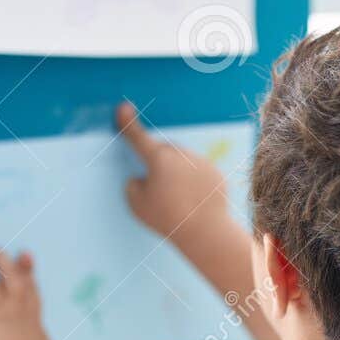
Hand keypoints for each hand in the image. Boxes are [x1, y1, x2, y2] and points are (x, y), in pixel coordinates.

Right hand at [116, 102, 230, 243]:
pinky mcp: (215, 172)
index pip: (138, 137)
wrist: (207, 232)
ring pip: (183, 162)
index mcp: (158, 158)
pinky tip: (195, 202)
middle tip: (159, 191)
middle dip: (158, 164)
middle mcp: (180, 154)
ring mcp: (201, 161)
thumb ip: (133, 185)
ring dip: (178, 175)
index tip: (123, 108)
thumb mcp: (137, 205)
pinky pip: (200, 173)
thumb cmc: (168, 219)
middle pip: (163, 152)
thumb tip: (141, 178)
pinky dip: (195, 184)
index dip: (128, 123)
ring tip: (180, 201)